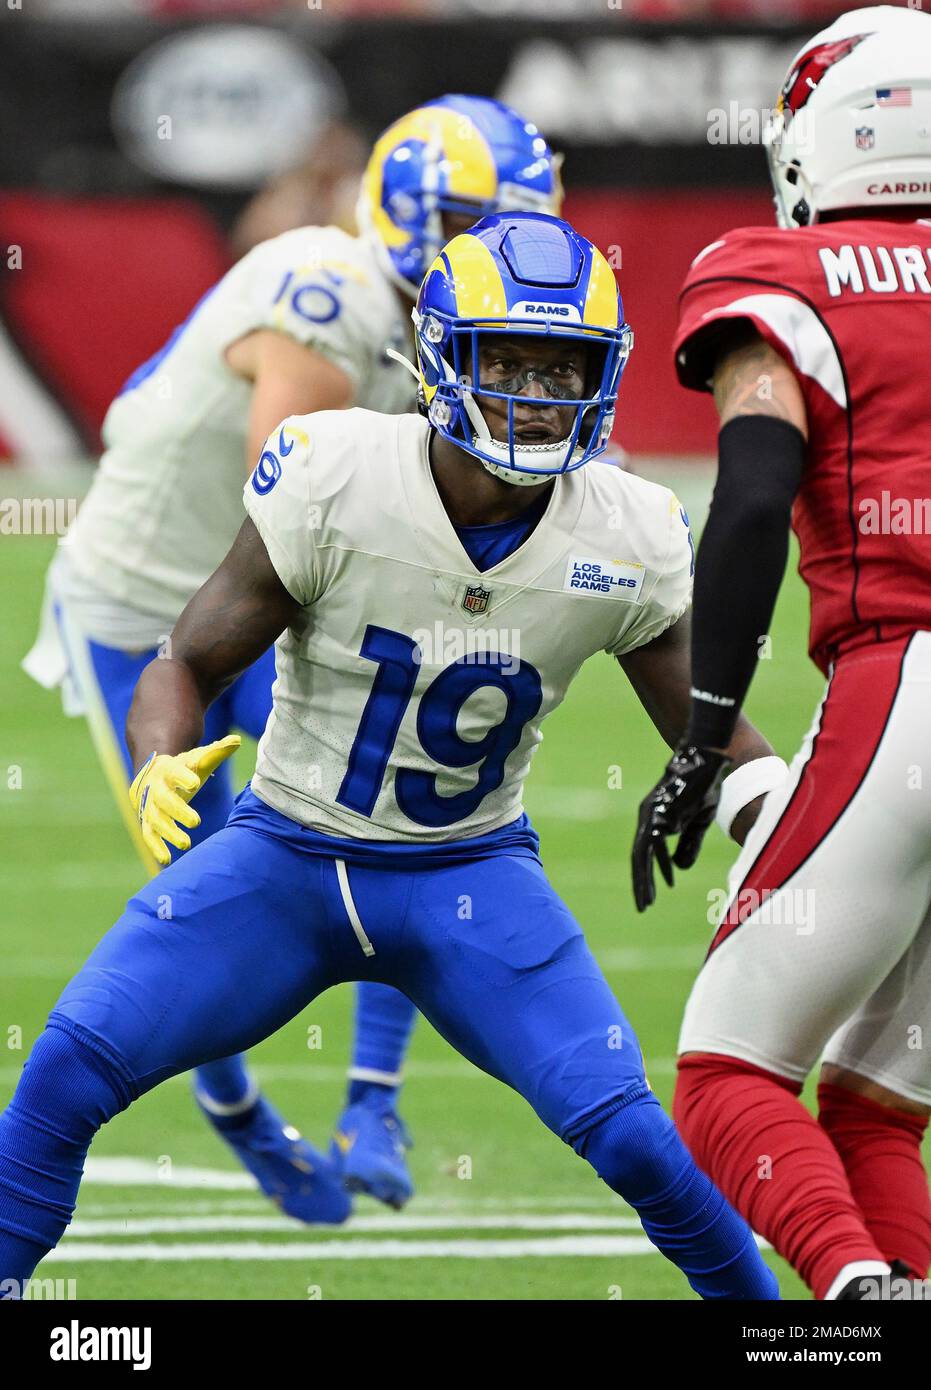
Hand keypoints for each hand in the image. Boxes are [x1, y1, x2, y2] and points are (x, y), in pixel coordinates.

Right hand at [129, 735, 240, 866]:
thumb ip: (217, 751)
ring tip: (187, 844)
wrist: (152, 774)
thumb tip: (237, 741)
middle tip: (196, 822)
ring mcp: (150, 807)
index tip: (195, 783)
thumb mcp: (198, 759)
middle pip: (165, 800)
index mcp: (169, 770)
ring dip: (169, 833)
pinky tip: (167, 861)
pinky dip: (156, 848)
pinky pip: (149, 836)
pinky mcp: (148, 822)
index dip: (183, 776)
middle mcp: (157, 789)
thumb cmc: (183, 768)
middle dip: (178, 811)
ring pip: (156, 820)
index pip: (175, 772)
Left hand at [632, 743, 729, 911]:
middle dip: (641, 883)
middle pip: (639, 857)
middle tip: (643, 907)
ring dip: (643, 881)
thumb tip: (679, 869)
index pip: (648, 852)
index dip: (653, 873)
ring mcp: (650, 814)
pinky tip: (665, 881)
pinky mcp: (657, 813)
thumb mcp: (698, 821)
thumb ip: (689, 844)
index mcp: (656, 818)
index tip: (660, 891)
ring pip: (640, 855)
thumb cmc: (704, 788)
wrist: (707, 761)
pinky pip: (652, 844)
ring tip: (646, 903)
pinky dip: (657, 864)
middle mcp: (648, 816)